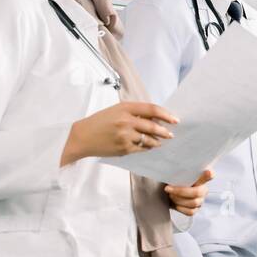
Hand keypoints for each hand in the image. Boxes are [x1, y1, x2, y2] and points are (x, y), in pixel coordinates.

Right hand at [61, 102, 176, 164]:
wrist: (82, 136)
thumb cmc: (100, 122)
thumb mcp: (116, 110)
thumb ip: (135, 112)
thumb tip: (156, 118)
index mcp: (125, 108)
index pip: (152, 109)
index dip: (166, 114)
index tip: (174, 119)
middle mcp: (126, 121)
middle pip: (153, 126)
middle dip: (165, 131)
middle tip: (170, 134)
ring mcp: (125, 136)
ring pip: (149, 139)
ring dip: (157, 141)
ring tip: (160, 142)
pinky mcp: (124, 149)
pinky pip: (141, 149)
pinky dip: (147, 148)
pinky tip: (149, 146)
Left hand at [164, 169, 213, 216]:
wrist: (168, 193)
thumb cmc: (173, 181)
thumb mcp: (176, 174)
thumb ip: (180, 171)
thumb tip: (172, 166)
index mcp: (201, 178)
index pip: (209, 175)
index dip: (209, 175)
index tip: (208, 172)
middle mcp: (203, 189)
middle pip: (197, 192)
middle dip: (180, 191)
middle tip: (168, 188)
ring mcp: (200, 200)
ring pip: (193, 203)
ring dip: (178, 199)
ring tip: (170, 195)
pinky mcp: (195, 209)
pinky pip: (190, 212)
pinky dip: (180, 207)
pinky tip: (175, 203)